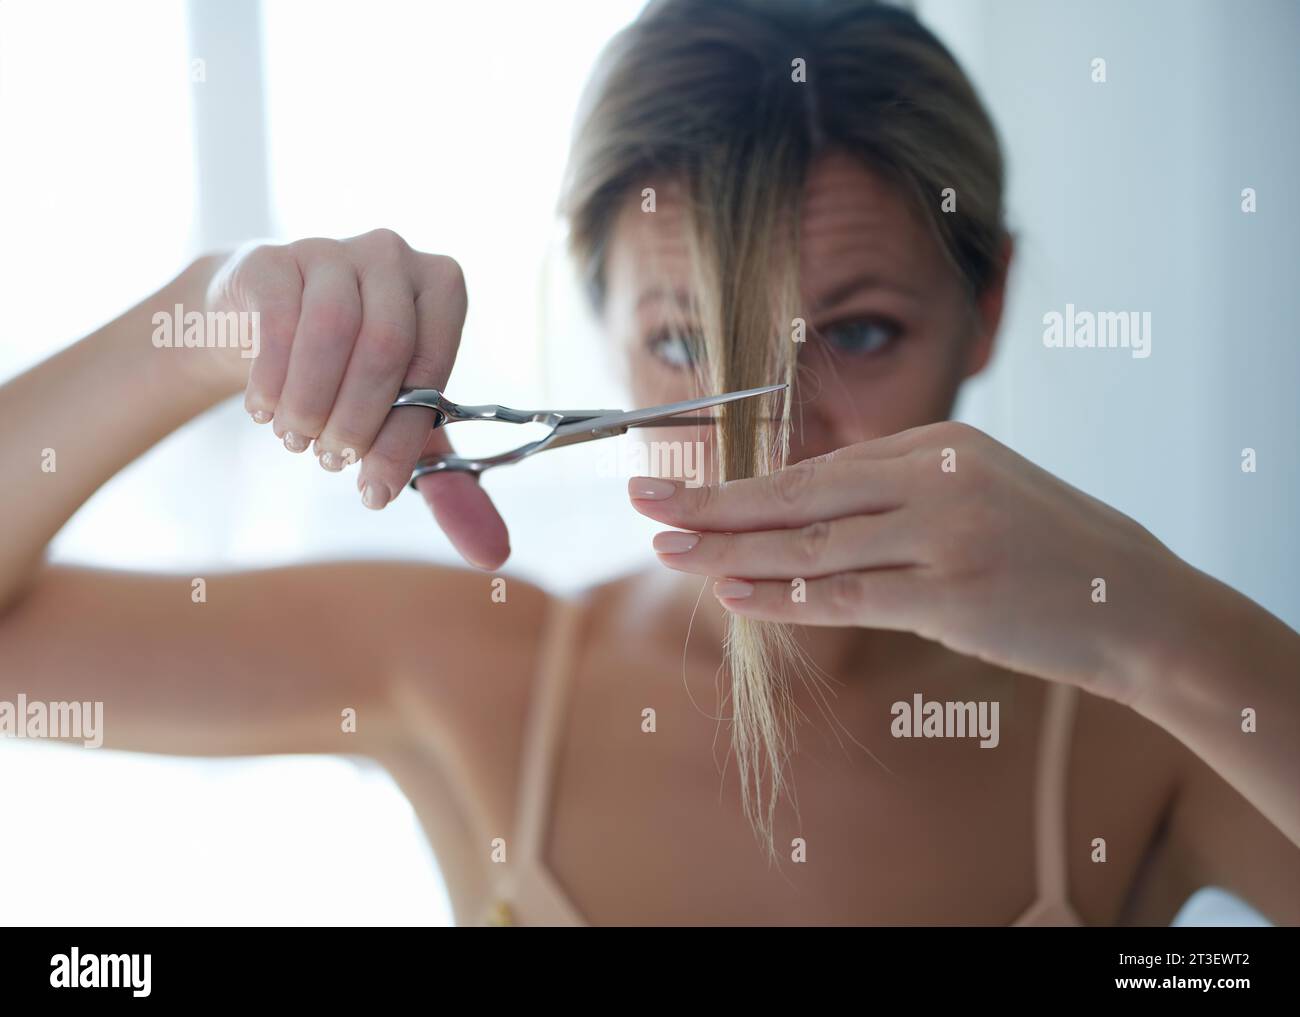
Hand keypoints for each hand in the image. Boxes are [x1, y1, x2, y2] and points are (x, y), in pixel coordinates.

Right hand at [206, 229, 508, 568]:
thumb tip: (494, 555)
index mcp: (442, 288)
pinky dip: (272, 385)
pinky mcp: (273, 259)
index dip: (403, 437)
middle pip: (386, 348)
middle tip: (332, 462)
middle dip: (358, 424)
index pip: (432, 368)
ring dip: (312, 407)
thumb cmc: (347, 379)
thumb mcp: (399, 428)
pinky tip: (265, 411)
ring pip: (331, 335)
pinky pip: (277, 326)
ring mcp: (331, 249)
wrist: (258, 326)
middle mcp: (394, 256)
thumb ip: (449, 485)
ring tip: (297, 439)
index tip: (374, 489)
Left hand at [630, 420, 1200, 705]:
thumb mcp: (979, 494)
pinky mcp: (953, 594)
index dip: (743, 485)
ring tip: (667, 550)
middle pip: (797, 493)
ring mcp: (945, 534)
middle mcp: (936, 477)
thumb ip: (900, 495)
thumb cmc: (1051, 552)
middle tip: (642, 501)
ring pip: (811, 546)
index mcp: (939, 443)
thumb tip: (804, 511)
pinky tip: (731, 594)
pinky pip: (848, 596)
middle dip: (711, 501)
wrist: (1140, 605)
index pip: (818, 468)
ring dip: (730, 551)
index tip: (683, 489)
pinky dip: (785, 598)